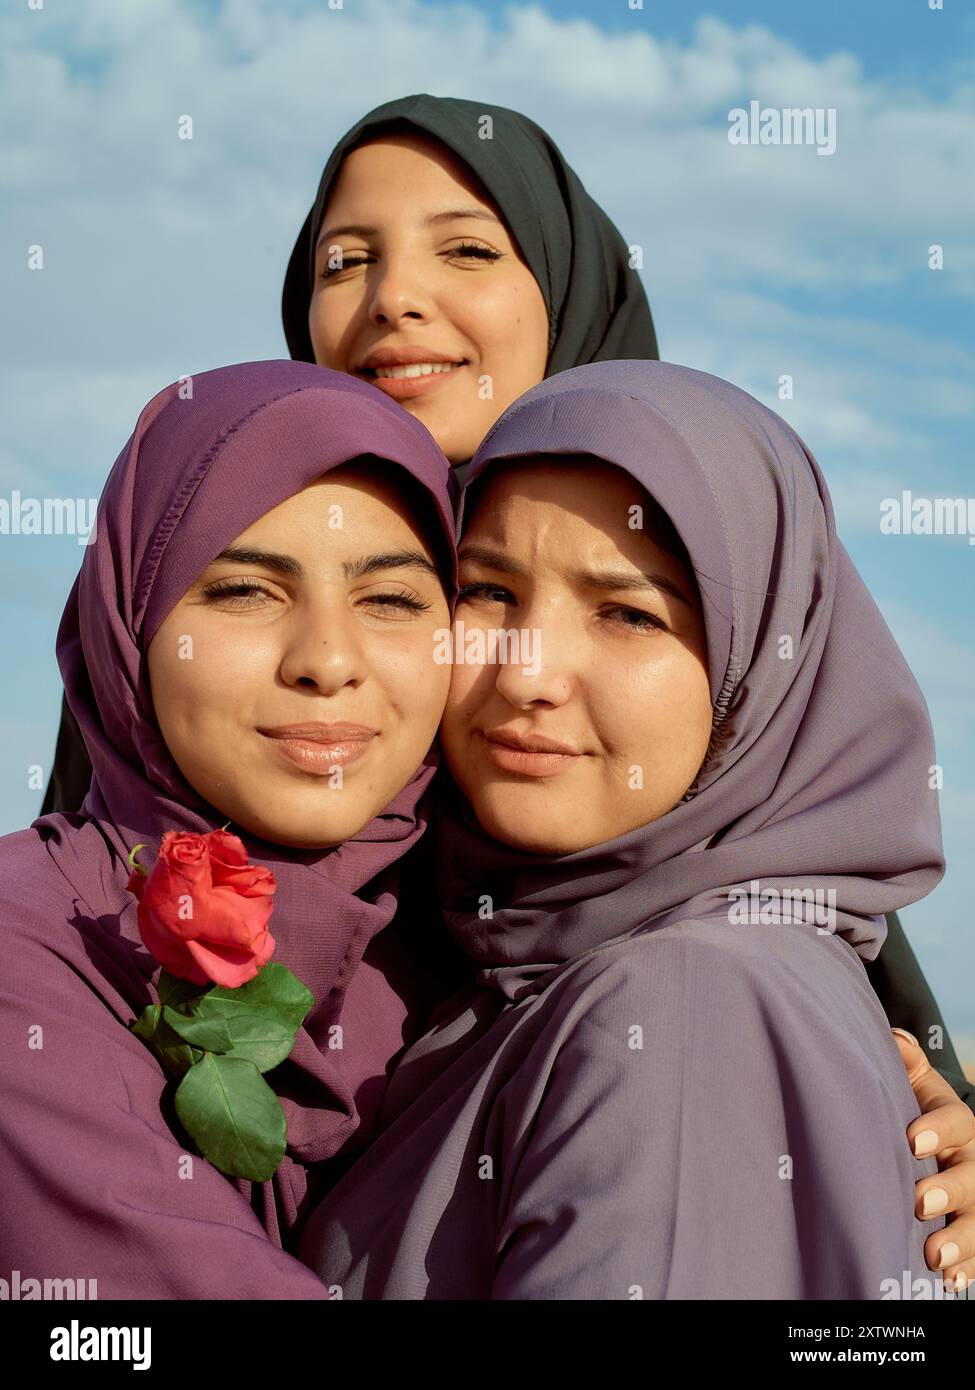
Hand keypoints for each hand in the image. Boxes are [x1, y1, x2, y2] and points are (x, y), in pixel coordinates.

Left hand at [893, 1027, 974, 1292]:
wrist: (941, 1140)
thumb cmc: (918, 1110)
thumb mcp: (916, 1086)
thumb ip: (906, 1064)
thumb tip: (892, 1037)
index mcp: (956, 1123)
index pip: (954, 1121)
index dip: (937, 1129)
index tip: (912, 1140)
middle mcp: (973, 1162)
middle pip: (971, 1177)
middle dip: (950, 1190)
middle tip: (920, 1203)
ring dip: (960, 1239)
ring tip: (935, 1257)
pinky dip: (969, 1268)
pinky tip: (953, 1281)